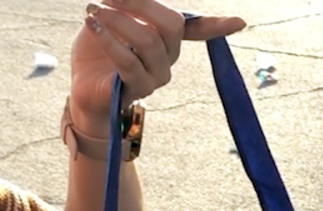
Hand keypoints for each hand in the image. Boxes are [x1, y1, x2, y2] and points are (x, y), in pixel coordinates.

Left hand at [70, 1, 246, 135]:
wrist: (81, 86)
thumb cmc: (97, 49)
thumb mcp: (111, 16)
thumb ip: (127, 4)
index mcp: (168, 40)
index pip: (198, 31)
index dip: (217, 26)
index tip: (241, 22)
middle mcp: (169, 58)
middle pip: (171, 25)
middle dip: (141, 4)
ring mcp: (157, 76)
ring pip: (149, 41)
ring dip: (117, 20)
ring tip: (92, 11)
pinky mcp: (138, 89)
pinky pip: (129, 62)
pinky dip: (108, 39)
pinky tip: (92, 26)